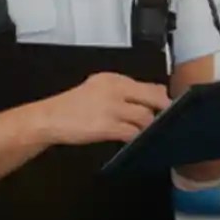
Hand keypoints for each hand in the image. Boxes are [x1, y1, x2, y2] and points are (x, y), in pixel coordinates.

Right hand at [34, 72, 170, 145]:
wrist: (50, 118)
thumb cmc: (73, 107)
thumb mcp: (97, 89)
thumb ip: (121, 92)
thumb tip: (148, 100)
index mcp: (113, 78)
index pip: (149, 85)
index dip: (162, 98)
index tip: (168, 108)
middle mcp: (114, 88)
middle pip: (153, 97)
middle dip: (164, 111)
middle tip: (170, 122)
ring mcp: (111, 107)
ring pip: (145, 117)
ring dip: (150, 127)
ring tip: (150, 134)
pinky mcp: (106, 126)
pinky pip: (132, 133)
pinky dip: (138, 137)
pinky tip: (137, 141)